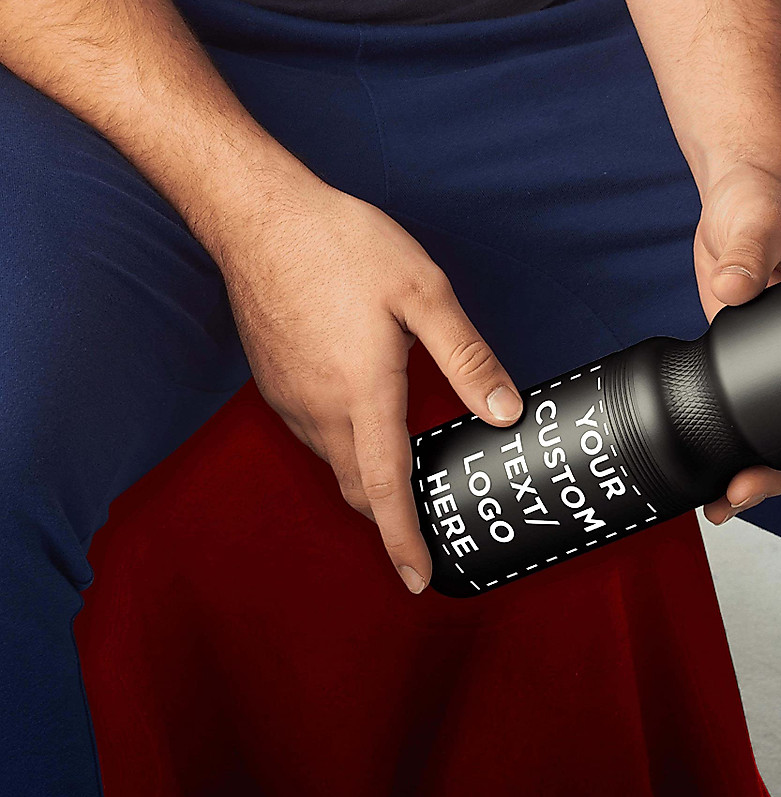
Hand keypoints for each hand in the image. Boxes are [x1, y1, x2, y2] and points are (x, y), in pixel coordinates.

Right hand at [211, 168, 524, 593]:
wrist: (261, 215)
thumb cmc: (344, 246)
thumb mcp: (424, 293)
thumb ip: (466, 358)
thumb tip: (504, 412)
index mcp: (362, 393)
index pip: (385, 489)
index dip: (403, 539)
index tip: (419, 580)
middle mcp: (318, 408)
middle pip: (354, 485)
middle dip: (386, 514)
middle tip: (422, 523)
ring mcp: (288, 396)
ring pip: (329, 460)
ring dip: (363, 477)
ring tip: (400, 466)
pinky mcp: (272, 379)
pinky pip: (310, 431)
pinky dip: (341, 443)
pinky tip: (362, 413)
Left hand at [692, 161, 780, 524]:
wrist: (735, 189)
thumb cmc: (763, 197)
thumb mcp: (758, 224)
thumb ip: (747, 255)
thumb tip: (733, 287)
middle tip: (749, 491)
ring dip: (764, 465)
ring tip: (728, 501)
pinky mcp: (746, 349)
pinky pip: (750, 403)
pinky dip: (737, 437)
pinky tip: (716, 468)